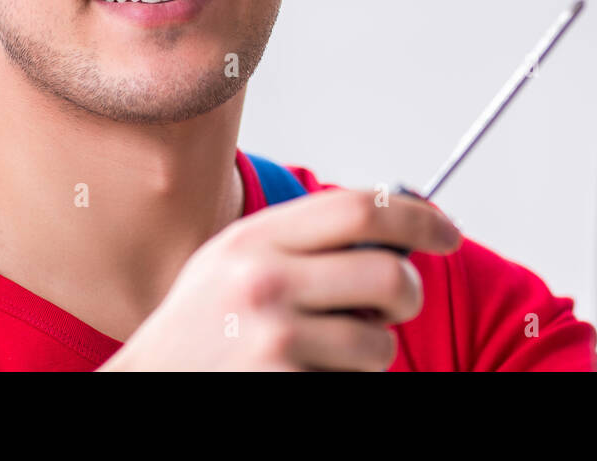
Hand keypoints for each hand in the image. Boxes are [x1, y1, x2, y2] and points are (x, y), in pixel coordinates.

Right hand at [97, 187, 461, 370]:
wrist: (148, 386)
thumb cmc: (201, 326)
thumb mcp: (234, 261)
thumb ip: (304, 240)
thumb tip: (400, 232)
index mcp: (254, 240)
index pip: (361, 209)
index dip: (419, 217)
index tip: (447, 233)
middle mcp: (264, 283)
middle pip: (388, 275)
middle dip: (408, 295)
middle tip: (397, 306)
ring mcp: (274, 341)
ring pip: (379, 344)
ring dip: (370, 354)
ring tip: (323, 354)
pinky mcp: (284, 386)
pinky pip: (356, 384)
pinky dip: (344, 383)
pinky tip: (303, 375)